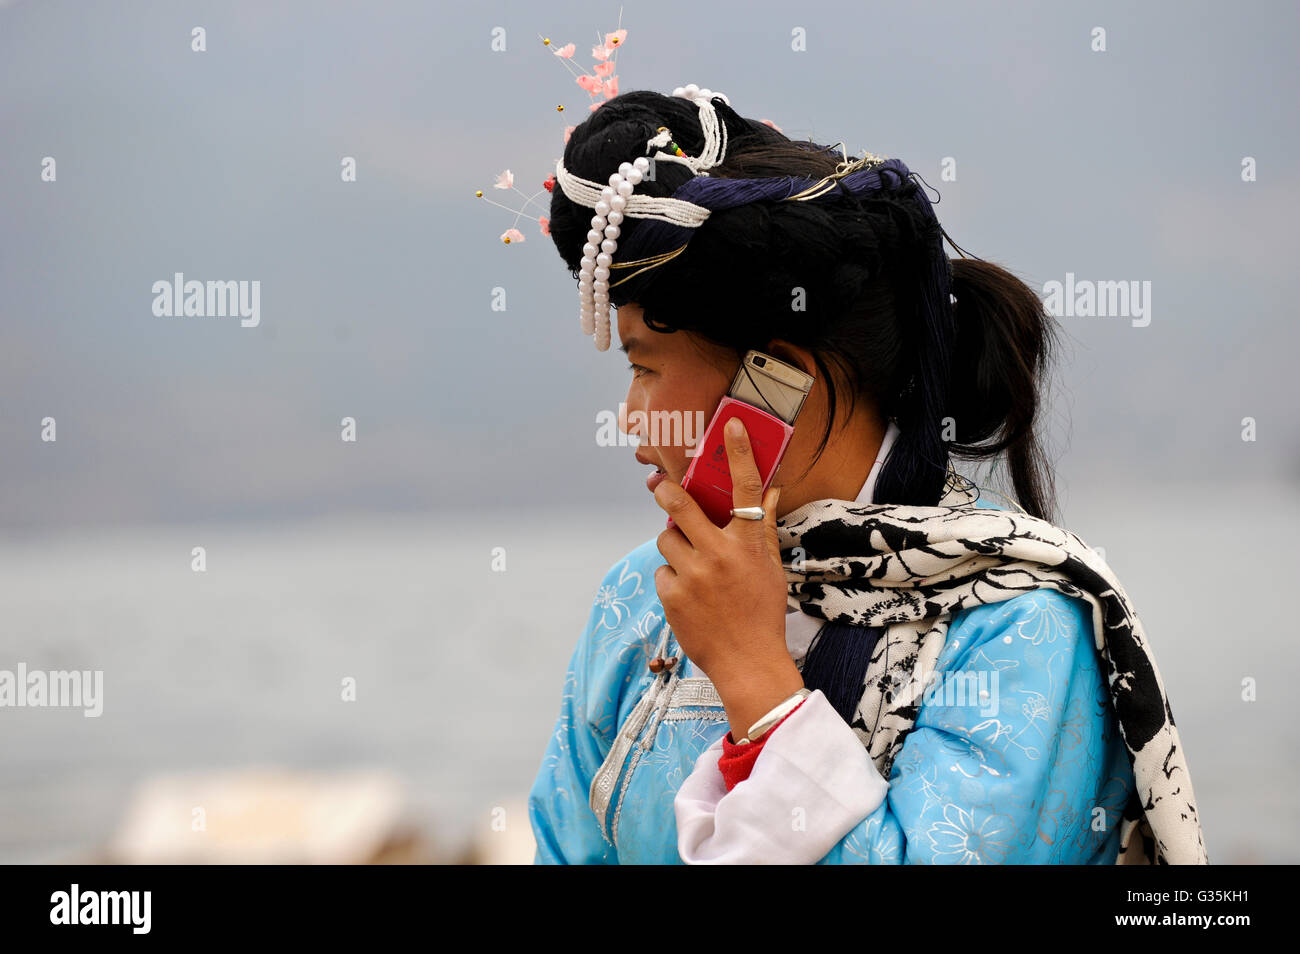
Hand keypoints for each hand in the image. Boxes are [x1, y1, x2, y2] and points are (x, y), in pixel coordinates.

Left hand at [652, 416, 803, 737]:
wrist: (747, 663)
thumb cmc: (763, 612)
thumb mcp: (771, 568)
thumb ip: (764, 527)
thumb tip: (772, 491)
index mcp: (749, 544)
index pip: (746, 490)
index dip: (739, 454)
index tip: (731, 426)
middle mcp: (719, 554)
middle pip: (681, 507)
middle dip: (667, 493)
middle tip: (660, 486)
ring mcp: (693, 575)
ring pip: (667, 540)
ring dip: (675, 546)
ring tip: (693, 567)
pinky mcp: (672, 596)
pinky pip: (663, 571)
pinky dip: (672, 578)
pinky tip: (690, 596)